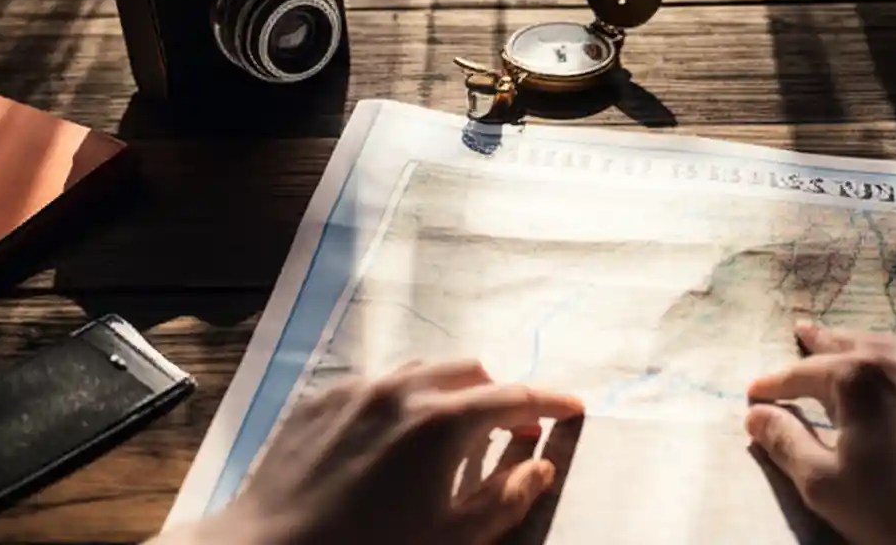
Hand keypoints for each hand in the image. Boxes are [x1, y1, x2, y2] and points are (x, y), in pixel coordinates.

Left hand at [156, 359, 583, 544]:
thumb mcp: (453, 539)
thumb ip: (506, 498)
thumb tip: (540, 466)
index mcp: (443, 422)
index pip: (516, 396)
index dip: (551, 401)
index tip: (574, 407)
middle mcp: (403, 389)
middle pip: (472, 371)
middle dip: (500, 394)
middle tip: (512, 429)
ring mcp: (358, 388)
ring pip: (424, 368)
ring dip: (453, 390)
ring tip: (456, 430)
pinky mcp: (321, 398)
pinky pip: (379, 382)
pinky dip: (406, 397)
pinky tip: (399, 435)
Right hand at [746, 323, 895, 544]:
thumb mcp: (825, 485)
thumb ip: (786, 442)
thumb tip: (756, 413)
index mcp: (859, 376)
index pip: (802, 372)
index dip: (775, 384)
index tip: (756, 392)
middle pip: (852, 342)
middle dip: (821, 341)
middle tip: (801, 330)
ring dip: (873, 347)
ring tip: (857, 346)